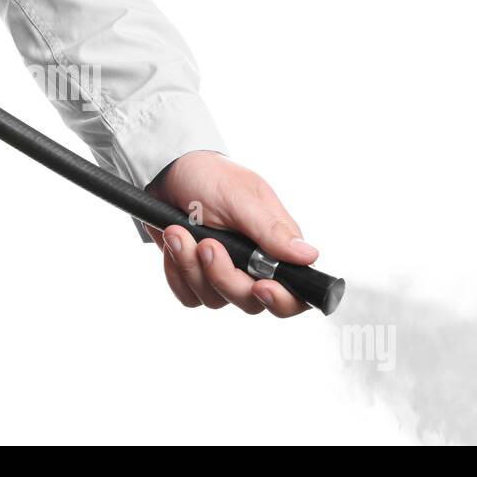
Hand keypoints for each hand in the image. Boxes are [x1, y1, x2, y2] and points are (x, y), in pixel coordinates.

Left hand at [144, 151, 318, 316]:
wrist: (167, 174)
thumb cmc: (210, 177)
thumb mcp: (241, 197)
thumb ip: (271, 230)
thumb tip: (308, 256)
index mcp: (276, 246)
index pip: (295, 292)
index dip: (282, 300)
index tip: (260, 287)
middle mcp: (254, 266)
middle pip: (250, 302)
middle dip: (223, 277)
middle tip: (207, 245)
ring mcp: (224, 274)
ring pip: (214, 300)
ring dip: (191, 267)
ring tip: (179, 232)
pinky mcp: (195, 277)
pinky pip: (188, 295)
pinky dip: (176, 272)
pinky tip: (174, 243)